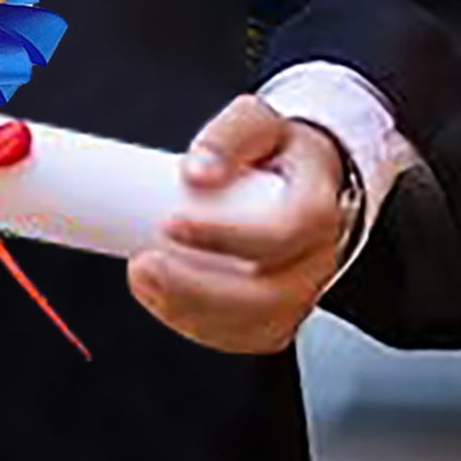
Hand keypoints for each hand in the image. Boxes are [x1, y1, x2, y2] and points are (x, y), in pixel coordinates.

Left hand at [127, 94, 347, 353]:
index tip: (170, 222)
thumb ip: (227, 135)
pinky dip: (200, 328)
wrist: (299, 176)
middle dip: (199, 290)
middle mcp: (319, 259)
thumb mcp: (255, 122)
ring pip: (256, 327)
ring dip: (191, 313)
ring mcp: (303, 293)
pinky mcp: (280, 314)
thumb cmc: (276, 149)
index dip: (227, 237)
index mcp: (317, 207)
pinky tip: (161, 301)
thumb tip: (196, 173)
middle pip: (271, 296)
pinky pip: (246, 338)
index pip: (285, 233)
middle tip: (143, 264)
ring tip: (141, 277)